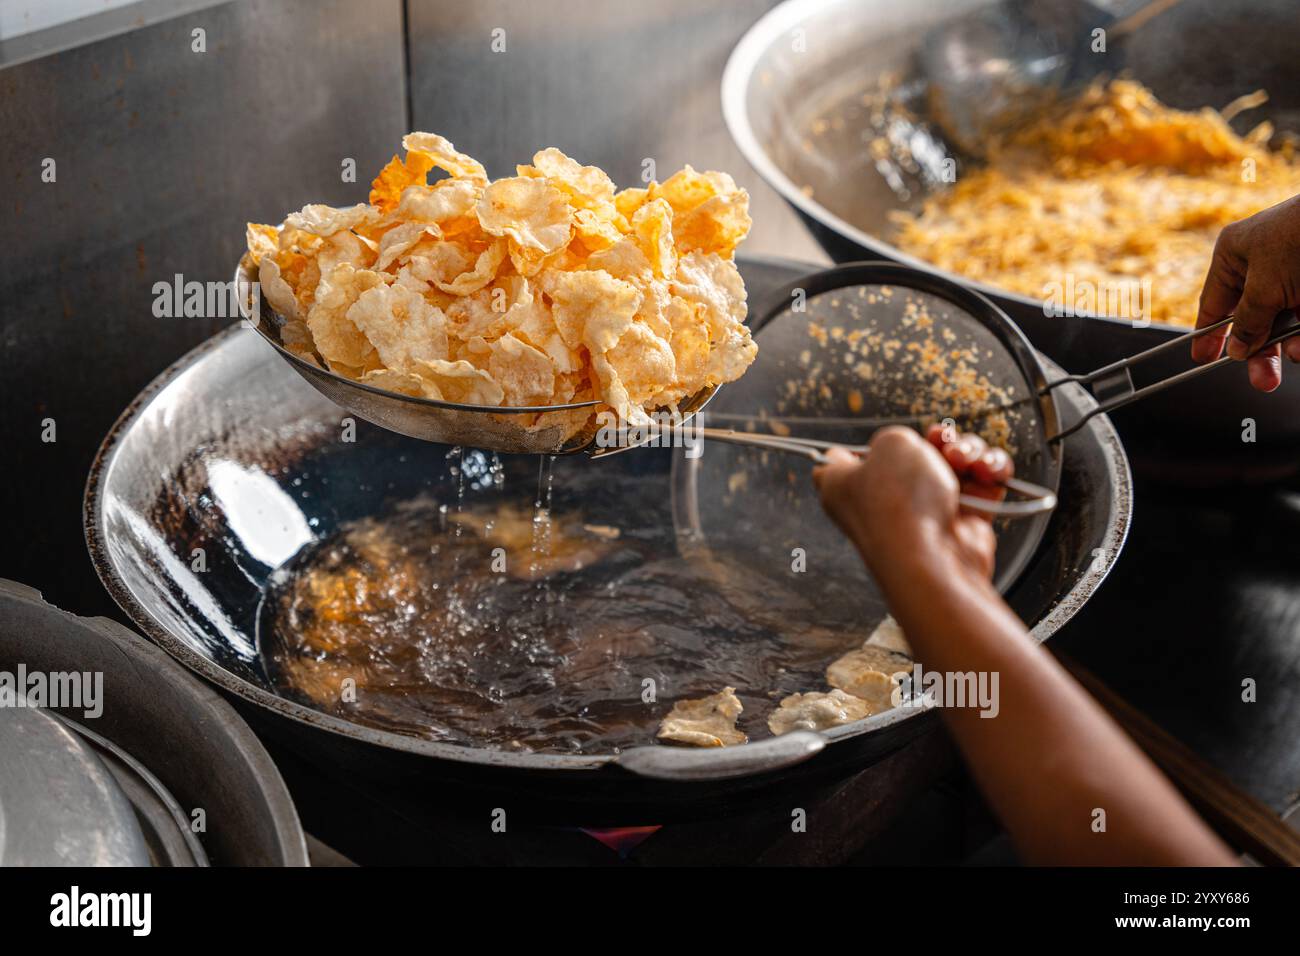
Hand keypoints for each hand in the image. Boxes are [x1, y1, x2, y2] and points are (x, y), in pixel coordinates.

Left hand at [812, 424, 1012, 587]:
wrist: (931, 556)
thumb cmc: (898, 501)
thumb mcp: (889, 443)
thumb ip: (896, 437)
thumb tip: (905, 448)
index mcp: (846, 485)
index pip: (838, 463)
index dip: (851, 449)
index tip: (869, 444)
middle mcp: (884, 499)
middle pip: (912, 455)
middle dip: (935, 439)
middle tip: (939, 440)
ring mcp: (927, 512)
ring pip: (956, 463)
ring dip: (968, 451)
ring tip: (964, 461)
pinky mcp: (964, 522)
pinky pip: (985, 483)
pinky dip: (991, 471)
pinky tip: (986, 471)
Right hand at [1192, 195, 1299, 391]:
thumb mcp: (1265, 287)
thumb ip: (1249, 322)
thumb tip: (1238, 349)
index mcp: (1234, 256)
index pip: (1214, 303)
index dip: (1208, 334)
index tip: (1203, 359)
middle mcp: (1261, 265)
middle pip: (1252, 319)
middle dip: (1260, 352)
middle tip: (1264, 380)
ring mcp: (1291, 273)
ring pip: (1283, 321)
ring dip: (1288, 344)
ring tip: (1297, 356)